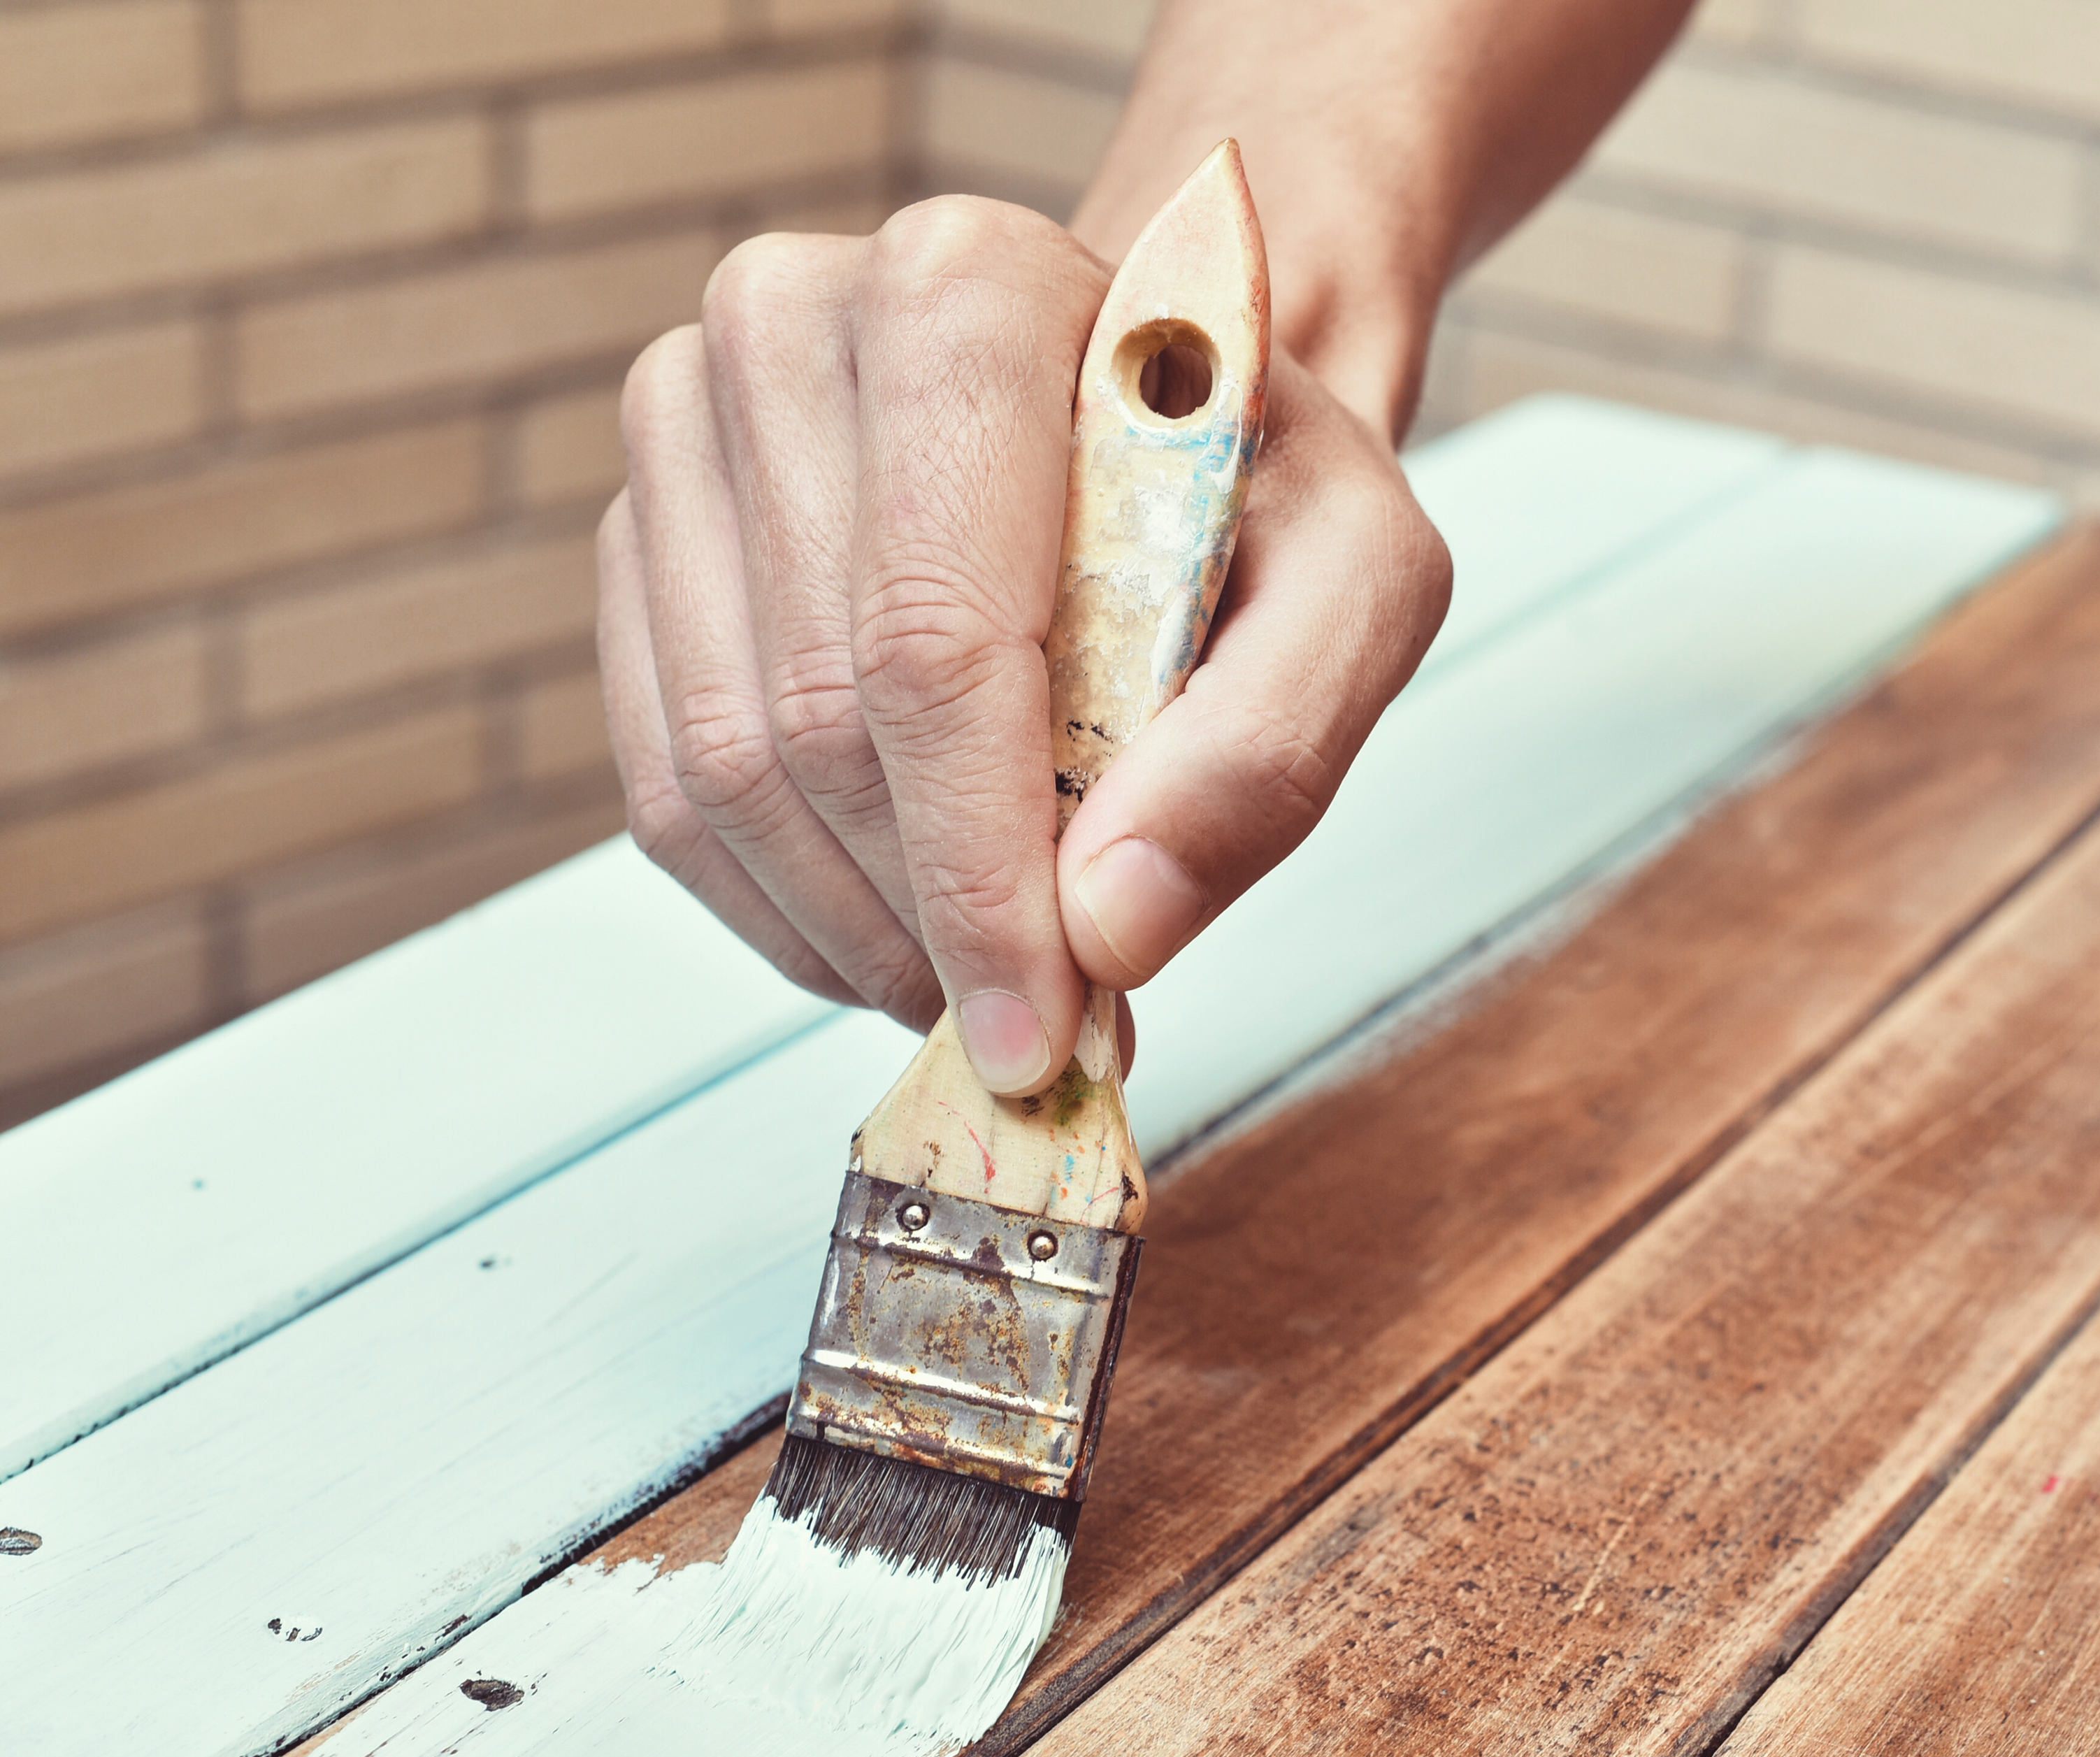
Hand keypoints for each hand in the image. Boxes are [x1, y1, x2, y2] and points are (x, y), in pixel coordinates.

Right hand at [596, 197, 1450, 1091]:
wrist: (1164, 426)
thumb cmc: (1268, 494)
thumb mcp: (1365, 588)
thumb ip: (1269, 752)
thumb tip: (1107, 928)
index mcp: (968, 294)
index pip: (934, 642)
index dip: (979, 874)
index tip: (1043, 1031)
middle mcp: (788, 321)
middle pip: (822, 719)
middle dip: (934, 921)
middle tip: (1045, 1026)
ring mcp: (687, 426)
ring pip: (722, 768)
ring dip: (856, 933)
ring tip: (986, 989)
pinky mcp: (646, 539)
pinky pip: (666, 783)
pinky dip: (787, 907)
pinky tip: (901, 936)